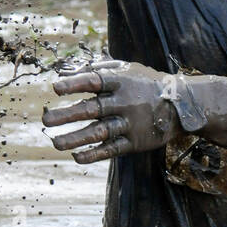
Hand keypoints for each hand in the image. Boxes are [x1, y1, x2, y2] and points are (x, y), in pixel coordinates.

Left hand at [42, 60, 198, 163]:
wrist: (180, 105)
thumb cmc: (145, 84)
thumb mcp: (126, 70)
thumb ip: (97, 70)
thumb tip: (65, 73)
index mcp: (121, 82)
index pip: (95, 81)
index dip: (75, 84)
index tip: (55, 88)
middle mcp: (125, 103)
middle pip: (92, 109)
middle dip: (67, 115)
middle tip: (45, 119)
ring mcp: (130, 124)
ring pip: (100, 132)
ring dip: (76, 138)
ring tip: (56, 143)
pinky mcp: (135, 142)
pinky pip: (112, 149)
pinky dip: (95, 154)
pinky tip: (77, 157)